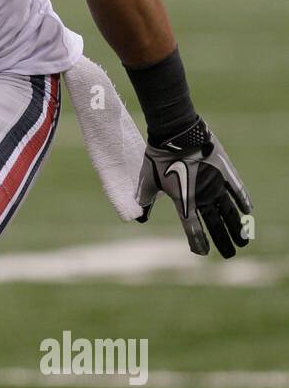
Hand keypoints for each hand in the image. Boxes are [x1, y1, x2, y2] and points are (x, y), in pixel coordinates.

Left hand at [136, 119, 251, 257]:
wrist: (176, 132)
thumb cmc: (158, 156)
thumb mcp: (147, 181)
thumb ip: (145, 199)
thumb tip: (139, 217)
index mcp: (183, 200)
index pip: (192, 227)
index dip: (197, 241)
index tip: (202, 252)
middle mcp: (202, 196)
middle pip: (215, 224)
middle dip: (223, 241)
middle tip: (230, 254)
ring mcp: (215, 184)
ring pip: (230, 212)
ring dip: (237, 227)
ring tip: (244, 241)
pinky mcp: (224, 170)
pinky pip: (236, 189)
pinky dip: (243, 201)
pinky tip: (248, 212)